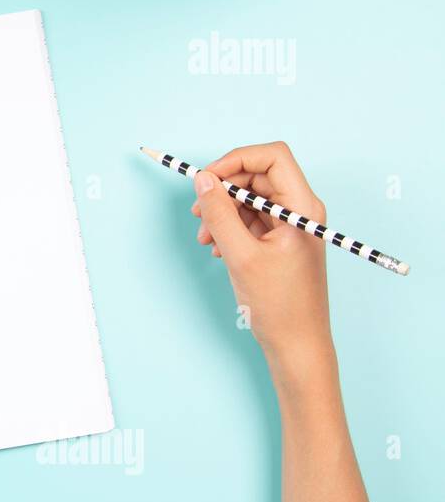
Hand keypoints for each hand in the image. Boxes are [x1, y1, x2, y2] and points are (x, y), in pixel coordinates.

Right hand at [190, 142, 333, 367]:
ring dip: (222, 211)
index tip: (207, 179)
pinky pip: (249, 219)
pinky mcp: (279, 240)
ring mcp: (289, 225)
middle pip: (257, 175)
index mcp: (302, 208)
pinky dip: (229, 227)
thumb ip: (220, 215)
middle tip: (199, 212)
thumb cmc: (279, 306)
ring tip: (206, 239)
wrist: (297, 344)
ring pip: (249, 197)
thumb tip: (202, 181)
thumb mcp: (241, 256)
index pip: (272, 157)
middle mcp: (299, 210)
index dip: (236, 159)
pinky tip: (217, 249)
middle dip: (223, 188)